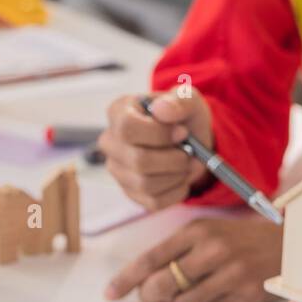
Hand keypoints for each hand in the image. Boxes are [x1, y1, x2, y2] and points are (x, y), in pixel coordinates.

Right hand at [99, 92, 210, 210]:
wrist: (189, 141)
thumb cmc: (183, 117)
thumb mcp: (188, 100)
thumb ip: (179, 101)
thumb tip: (162, 110)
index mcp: (119, 113)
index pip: (128, 129)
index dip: (159, 135)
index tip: (182, 133)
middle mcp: (111, 143)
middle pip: (138, 161)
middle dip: (174, 159)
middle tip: (190, 152)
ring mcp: (118, 170)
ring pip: (146, 184)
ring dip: (177, 176)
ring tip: (188, 163)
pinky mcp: (131, 192)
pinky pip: (154, 201)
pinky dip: (176, 191)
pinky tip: (182, 177)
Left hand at [104, 215, 281, 301]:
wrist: (289, 244)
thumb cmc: (240, 239)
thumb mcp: (208, 232)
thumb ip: (176, 252)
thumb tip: (144, 282)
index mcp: (198, 231)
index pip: (151, 259)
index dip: (126, 280)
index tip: (110, 295)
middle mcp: (213, 251)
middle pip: (162, 285)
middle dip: (149, 296)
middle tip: (150, 297)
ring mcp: (231, 274)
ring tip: (190, 292)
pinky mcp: (245, 295)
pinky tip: (213, 295)